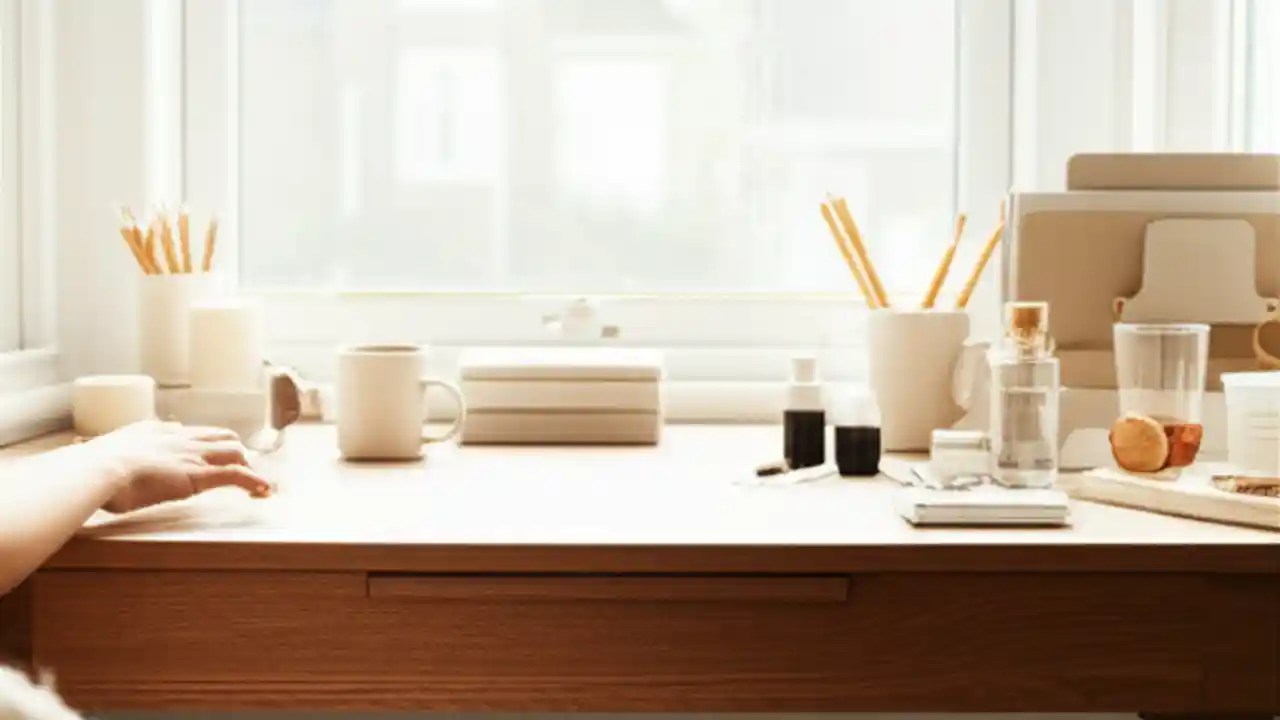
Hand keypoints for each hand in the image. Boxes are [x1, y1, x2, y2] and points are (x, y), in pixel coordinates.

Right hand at [77, 421, 272, 513]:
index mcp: (153, 432)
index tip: (208, 450)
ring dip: (248, 465)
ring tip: (255, 482)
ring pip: (234, 451)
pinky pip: (236, 474)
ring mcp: (190, 455)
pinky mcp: (199, 474)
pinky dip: (254, 481)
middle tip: (239, 467)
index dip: (202, 442)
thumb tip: (75, 449)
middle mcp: (177, 438)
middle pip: (219, 436)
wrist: (99, 471)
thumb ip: (95, 452)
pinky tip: (264, 490)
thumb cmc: (90, 470)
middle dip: (233, 450)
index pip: (186, 431)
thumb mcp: (93, 455)